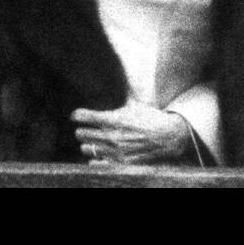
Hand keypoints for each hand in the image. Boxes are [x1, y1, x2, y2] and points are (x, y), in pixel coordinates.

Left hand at [71, 99, 191, 164]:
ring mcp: (115, 152)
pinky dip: (94, 159)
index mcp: (114, 119)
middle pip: (82, 134)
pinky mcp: (120, 163)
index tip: (76, 115)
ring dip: (88, 145)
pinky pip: (96, 164)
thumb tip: (116, 80)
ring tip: (92, 143)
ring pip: (87, 149)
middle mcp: (112, 136)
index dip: (78, 115)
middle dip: (82, 130)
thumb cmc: (151, 119)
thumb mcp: (134, 105)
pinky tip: (97, 156)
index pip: (85, 117)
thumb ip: (119, 100)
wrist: (167, 137)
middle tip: (84, 129)